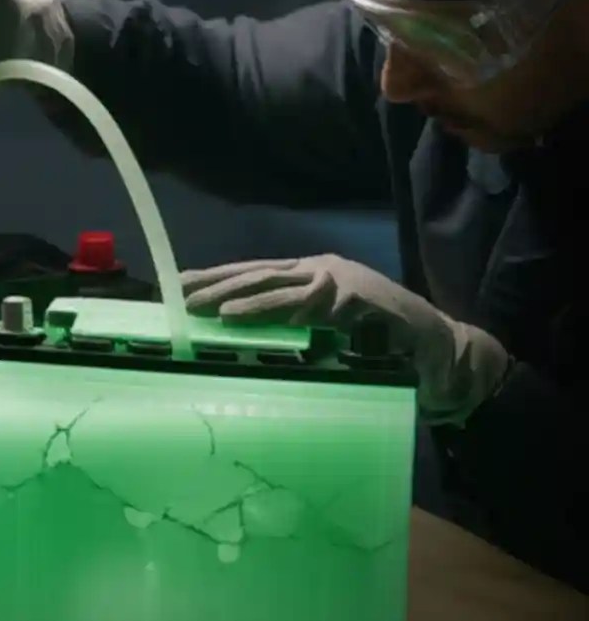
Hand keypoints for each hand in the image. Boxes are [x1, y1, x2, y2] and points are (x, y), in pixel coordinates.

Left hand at [181, 254, 510, 425]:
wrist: (441, 350)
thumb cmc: (378, 345)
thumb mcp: (324, 333)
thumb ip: (290, 328)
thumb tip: (237, 335)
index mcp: (311, 274)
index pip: (256, 272)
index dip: (218, 278)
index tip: (179, 286)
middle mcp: (323, 270)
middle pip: (261, 273)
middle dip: (220, 284)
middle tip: (183, 296)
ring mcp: (343, 282)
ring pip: (284, 286)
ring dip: (247, 298)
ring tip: (215, 310)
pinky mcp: (362, 300)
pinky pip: (318, 306)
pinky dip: (287, 311)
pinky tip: (262, 318)